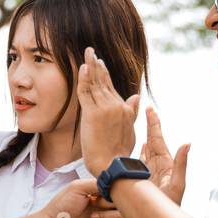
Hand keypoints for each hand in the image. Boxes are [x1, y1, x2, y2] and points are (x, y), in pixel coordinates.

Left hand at [36, 179, 126, 217]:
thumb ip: (99, 182)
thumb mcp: (78, 187)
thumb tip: (117, 182)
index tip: (103, 194)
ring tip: (94, 217)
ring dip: (113, 215)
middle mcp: (105, 209)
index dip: (115, 192)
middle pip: (126, 205)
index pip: (120, 192)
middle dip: (113, 204)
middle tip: (97, 206)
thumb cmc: (60, 207)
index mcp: (99, 196)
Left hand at [77, 46, 138, 176]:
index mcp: (124, 109)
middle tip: (90, 51)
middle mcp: (116, 105)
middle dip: (96, 65)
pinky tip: (82, 68)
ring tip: (87, 53)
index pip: (111, 87)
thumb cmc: (119, 154)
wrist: (113, 166)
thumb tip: (136, 96)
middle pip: (104, 81)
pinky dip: (84, 79)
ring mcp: (105, 109)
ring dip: (90, 67)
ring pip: (95, 84)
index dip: (104, 74)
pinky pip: (86, 92)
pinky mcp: (92, 114)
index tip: (98, 63)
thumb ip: (132, 112)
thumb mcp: (129, 131)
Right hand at [140, 104, 189, 205]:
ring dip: (141, 136)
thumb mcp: (178, 185)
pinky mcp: (139, 179)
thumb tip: (188, 144)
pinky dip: (135, 151)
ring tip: (137, 123)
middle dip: (148, 125)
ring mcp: (147, 172)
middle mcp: (156, 165)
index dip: (153, 124)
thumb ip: (181, 164)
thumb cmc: (171, 206)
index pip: (157, 139)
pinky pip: (136, 162)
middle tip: (144, 109)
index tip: (150, 110)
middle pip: (151, 140)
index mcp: (165, 163)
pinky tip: (135, 146)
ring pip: (143, 149)